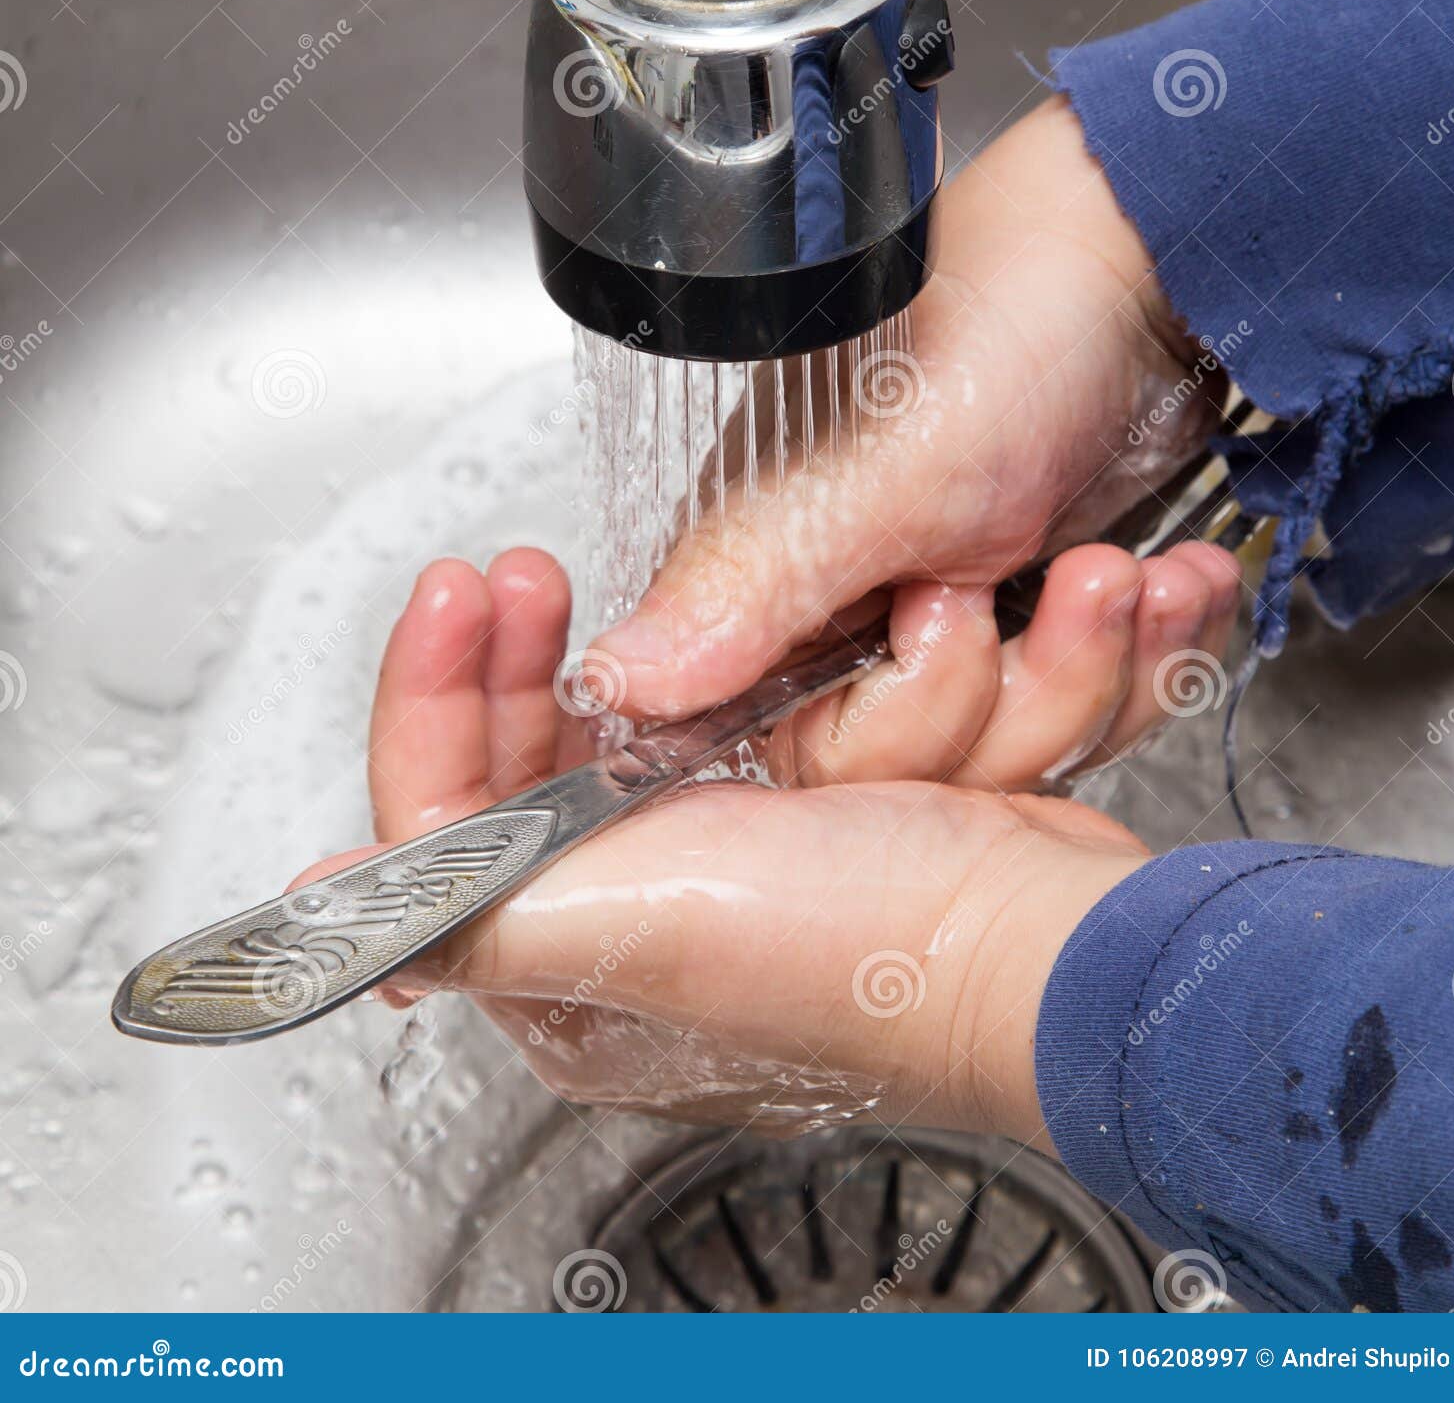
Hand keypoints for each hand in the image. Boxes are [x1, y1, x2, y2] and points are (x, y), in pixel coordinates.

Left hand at [291, 550, 1157, 1139]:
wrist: (1062, 951)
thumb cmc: (866, 957)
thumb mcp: (631, 924)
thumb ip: (465, 912)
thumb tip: (312, 922)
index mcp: (576, 945)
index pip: (450, 808)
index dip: (437, 693)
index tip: (468, 590)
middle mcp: (652, 903)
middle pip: (552, 745)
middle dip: (559, 651)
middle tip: (529, 572)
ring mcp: (751, 846)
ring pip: (682, 707)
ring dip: (722, 636)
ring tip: (709, 610)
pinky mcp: (845, 798)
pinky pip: (793, 697)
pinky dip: (821, 648)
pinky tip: (842, 616)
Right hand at [591, 96, 1231, 740]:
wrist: (1146, 267)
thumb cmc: (1009, 327)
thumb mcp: (883, 471)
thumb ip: (749, 587)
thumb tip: (612, 680)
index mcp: (771, 588)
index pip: (813, 757)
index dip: (909, 719)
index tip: (956, 616)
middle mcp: (851, 621)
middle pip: (933, 775)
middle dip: (1032, 687)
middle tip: (1076, 578)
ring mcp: (950, 629)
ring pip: (1024, 753)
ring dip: (1108, 664)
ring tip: (1137, 571)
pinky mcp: (1035, 626)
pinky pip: (1097, 711)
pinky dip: (1156, 653)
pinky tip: (1176, 581)